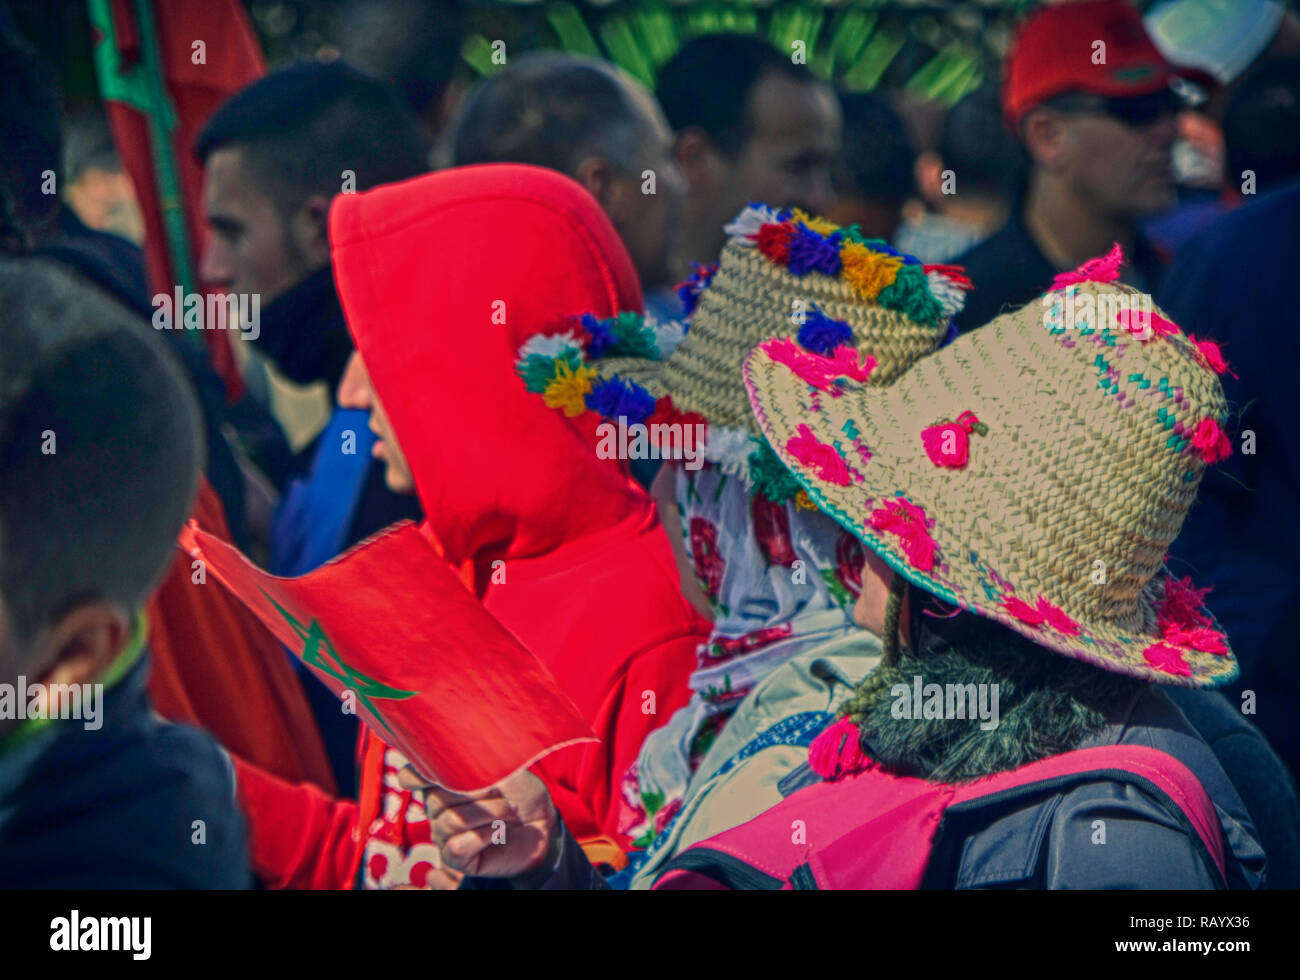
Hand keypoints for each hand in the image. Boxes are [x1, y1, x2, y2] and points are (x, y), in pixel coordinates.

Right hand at [398, 767, 557, 878]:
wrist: (542, 823)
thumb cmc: (520, 791)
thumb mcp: (502, 767)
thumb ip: (476, 760)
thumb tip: (456, 751)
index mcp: (442, 782)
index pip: (411, 777)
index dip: (414, 775)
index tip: (425, 773)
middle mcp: (437, 808)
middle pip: (437, 799)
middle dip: (475, 793)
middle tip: (502, 792)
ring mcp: (444, 833)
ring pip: (450, 821)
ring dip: (486, 813)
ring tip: (510, 810)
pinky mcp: (456, 857)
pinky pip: (456, 846)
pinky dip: (483, 835)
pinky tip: (501, 830)